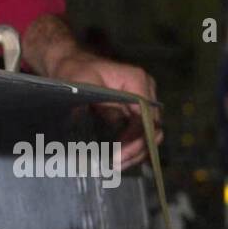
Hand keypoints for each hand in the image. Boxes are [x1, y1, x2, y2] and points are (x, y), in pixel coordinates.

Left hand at [47, 50, 160, 168]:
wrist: (73, 63)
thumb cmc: (76, 70)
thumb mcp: (82, 83)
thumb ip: (98, 102)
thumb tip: (108, 125)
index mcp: (138, 81)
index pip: (147, 118)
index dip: (136, 139)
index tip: (118, 155)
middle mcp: (148, 91)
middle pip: (154, 129)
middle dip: (138, 150)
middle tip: (116, 165)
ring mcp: (146, 101)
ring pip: (151, 134)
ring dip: (137, 152)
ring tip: (117, 165)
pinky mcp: (140, 111)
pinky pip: (144, 133)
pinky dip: (135, 147)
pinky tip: (121, 158)